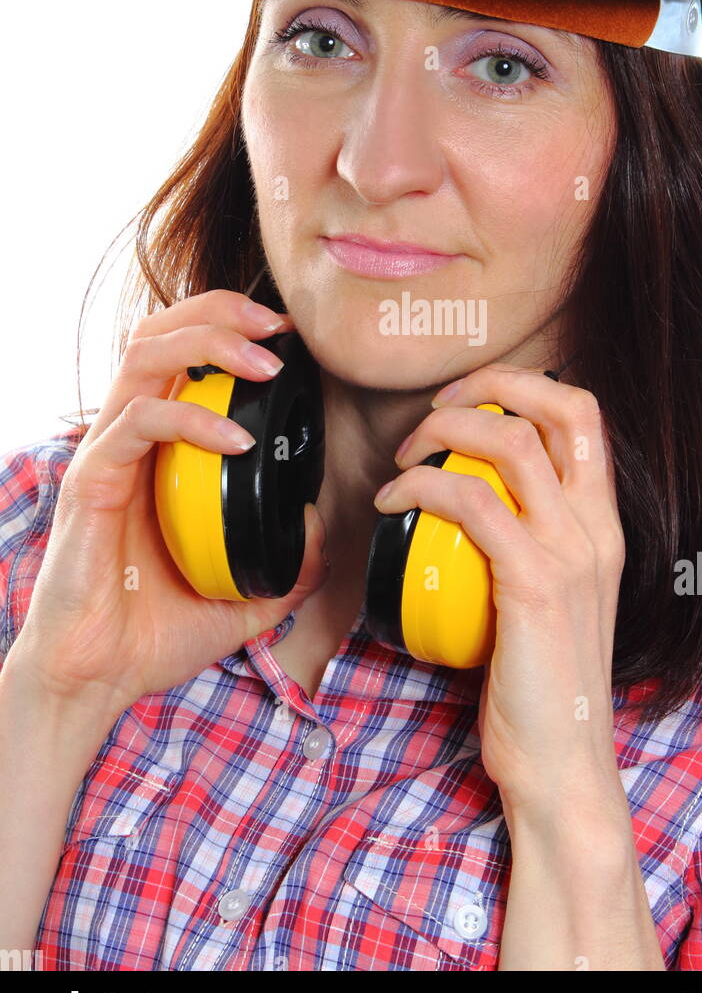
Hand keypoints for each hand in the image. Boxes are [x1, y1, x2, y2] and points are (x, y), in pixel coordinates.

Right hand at [13, 290, 328, 713]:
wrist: (97, 678)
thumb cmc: (154, 632)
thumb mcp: (245, 598)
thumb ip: (286, 564)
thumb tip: (318, 526)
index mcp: (158, 452)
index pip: (180, 355)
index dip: (227, 327)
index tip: (284, 335)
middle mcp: (128, 440)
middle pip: (159, 334)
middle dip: (220, 314)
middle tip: (276, 326)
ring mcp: (107, 456)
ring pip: (144, 358)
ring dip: (209, 345)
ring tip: (265, 365)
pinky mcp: (92, 484)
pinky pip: (138, 423)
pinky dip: (190, 418)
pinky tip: (237, 441)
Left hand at [374, 364, 626, 820]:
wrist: (563, 765)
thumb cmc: (542, 691)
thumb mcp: (549, 604)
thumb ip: (528, 553)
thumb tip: (469, 514)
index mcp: (604, 529)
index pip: (584, 419)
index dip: (523, 388)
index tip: (468, 403)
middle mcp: (598, 531)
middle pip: (560, 409)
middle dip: (490, 384)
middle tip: (435, 409)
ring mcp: (573, 555)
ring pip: (511, 444)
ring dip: (444, 430)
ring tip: (405, 456)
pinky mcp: (536, 586)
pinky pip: (472, 503)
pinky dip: (422, 485)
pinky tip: (392, 501)